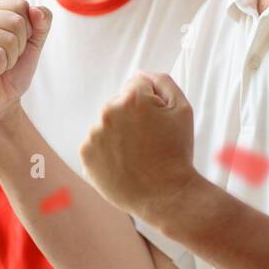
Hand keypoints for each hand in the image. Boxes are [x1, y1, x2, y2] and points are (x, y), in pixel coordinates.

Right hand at [0, 0, 51, 129]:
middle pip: (15, 21)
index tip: (14, 45)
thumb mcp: (34, 43)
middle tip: (4, 59)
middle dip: (19, 46)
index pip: (20, 5)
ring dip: (10, 59)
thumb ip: (42, 22)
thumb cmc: (12, 71)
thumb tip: (37, 10)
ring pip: (7, 38)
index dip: (28, 30)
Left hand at [79, 72, 198, 221]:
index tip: (157, 122)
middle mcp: (108, 112)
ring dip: (118, 133)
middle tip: (148, 141)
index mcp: (132, 98)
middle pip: (119, 103)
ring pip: (106, 123)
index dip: (151, 102)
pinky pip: (95, 143)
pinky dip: (106, 151)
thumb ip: (162, 82)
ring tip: (136, 154)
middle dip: (132, 116)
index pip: (138, 84)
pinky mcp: (85, 154)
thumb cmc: (177, 153)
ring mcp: (94, 133)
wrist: (165, 195)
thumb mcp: (182, 110)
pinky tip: (123, 163)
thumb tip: (140, 74)